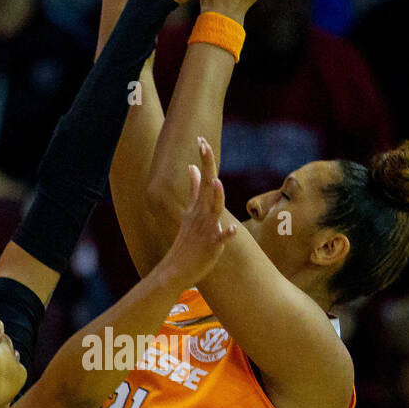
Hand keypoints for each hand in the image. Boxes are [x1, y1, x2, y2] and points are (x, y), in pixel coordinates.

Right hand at [165, 143, 235, 284]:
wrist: (176, 268)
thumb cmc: (186, 240)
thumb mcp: (188, 212)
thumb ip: (193, 190)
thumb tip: (193, 168)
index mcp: (197, 207)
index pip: (202, 178)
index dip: (203, 160)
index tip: (201, 139)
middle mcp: (201, 215)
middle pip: (208, 187)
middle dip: (207, 166)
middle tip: (204, 145)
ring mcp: (206, 230)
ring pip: (213, 211)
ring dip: (215, 197)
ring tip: (217, 182)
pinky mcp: (212, 247)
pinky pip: (220, 239)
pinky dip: (226, 234)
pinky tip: (232, 230)